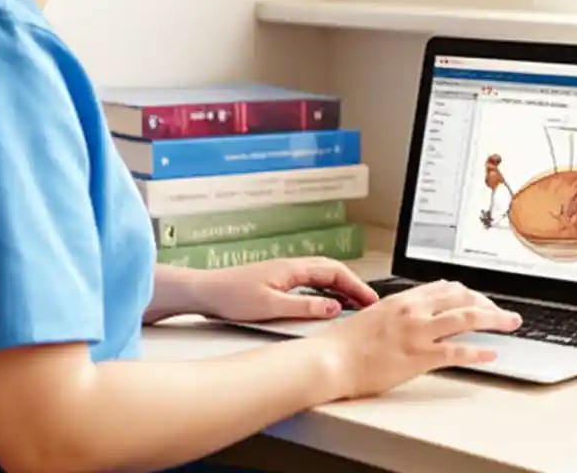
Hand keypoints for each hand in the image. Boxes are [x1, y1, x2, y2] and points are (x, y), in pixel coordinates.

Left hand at [195, 257, 379, 321]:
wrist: (204, 292)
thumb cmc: (230, 296)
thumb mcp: (270, 306)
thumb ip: (303, 307)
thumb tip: (333, 309)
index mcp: (293, 269)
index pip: (336, 273)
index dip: (357, 286)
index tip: (371, 301)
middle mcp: (292, 267)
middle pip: (333, 271)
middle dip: (354, 286)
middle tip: (370, 304)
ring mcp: (285, 273)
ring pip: (323, 277)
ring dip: (341, 289)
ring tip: (354, 306)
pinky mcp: (278, 282)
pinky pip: (311, 283)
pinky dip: (326, 292)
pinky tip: (327, 305)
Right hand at [315, 279, 522, 399]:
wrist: (330, 359)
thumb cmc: (345, 343)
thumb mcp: (375, 315)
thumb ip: (399, 312)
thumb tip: (414, 314)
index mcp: (403, 299)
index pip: (446, 287)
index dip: (469, 293)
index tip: (481, 300)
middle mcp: (414, 310)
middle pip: (462, 297)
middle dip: (488, 303)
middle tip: (503, 313)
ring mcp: (418, 332)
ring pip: (467, 317)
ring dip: (495, 319)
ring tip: (511, 324)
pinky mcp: (419, 356)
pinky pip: (456, 350)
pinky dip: (478, 351)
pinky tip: (490, 353)